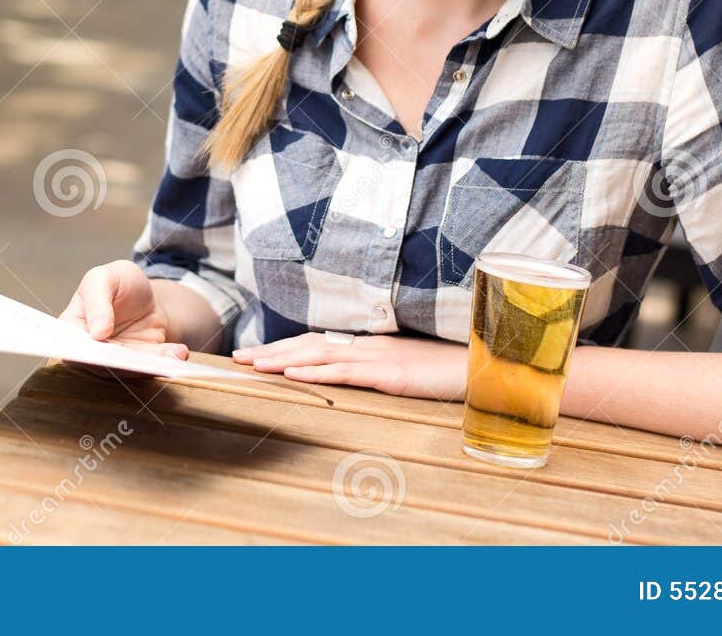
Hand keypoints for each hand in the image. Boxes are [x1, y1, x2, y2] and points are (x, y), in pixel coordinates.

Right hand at [60, 261, 188, 363]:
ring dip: (152, 365)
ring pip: (131, 370)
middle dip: (124, 364)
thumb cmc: (116, 282)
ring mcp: (116, 361)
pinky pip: (151, 368)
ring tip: (172, 355)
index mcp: (72, 330)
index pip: (71, 349)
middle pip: (102, 366)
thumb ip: (97, 299)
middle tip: (141, 359)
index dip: (83, 354)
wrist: (143, 294)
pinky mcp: (140, 364)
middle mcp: (91, 352)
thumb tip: (97, 333)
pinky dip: (166, 361)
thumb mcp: (103, 277)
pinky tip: (179, 352)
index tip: (102, 346)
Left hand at [232, 332, 467, 399]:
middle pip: (310, 345)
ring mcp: (379, 358)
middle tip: (237, 358)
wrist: (484, 367)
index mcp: (371, 345)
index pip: (318, 343)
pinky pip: (346, 372)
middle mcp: (369, 346)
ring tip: (253, 364)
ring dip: (283, 360)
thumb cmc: (449, 371)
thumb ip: (380, 371)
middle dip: (271, 352)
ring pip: (320, 356)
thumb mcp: (408, 371)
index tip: (255, 355)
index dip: (285, 347)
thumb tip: (355, 378)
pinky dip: (316, 373)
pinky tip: (293, 376)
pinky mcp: (390, 374)